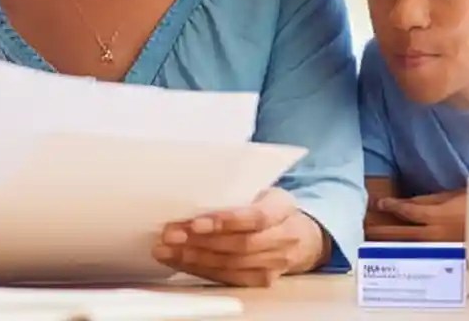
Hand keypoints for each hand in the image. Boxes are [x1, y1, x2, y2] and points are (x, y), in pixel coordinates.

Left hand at [153, 188, 327, 286]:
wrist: (301, 235)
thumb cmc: (269, 206)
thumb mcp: (260, 189)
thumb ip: (235, 191)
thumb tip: (188, 191)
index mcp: (283, 208)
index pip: (256, 217)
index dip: (226, 221)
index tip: (196, 222)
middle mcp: (284, 238)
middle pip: (241, 245)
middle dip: (201, 241)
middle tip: (170, 235)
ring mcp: (276, 263)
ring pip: (232, 265)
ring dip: (195, 258)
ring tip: (167, 250)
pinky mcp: (263, 279)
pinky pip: (230, 278)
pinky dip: (201, 270)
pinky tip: (181, 262)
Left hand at [366, 190, 465, 241]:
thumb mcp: (451, 196)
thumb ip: (428, 200)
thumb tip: (407, 203)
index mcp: (436, 217)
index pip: (407, 211)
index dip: (391, 207)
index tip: (378, 203)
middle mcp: (434, 234)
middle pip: (402, 233)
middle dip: (383, 230)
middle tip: (367, 227)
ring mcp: (439, 246)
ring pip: (409, 245)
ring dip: (392, 241)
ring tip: (376, 238)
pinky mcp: (445, 253)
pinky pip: (421, 250)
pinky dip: (408, 247)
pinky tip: (399, 246)